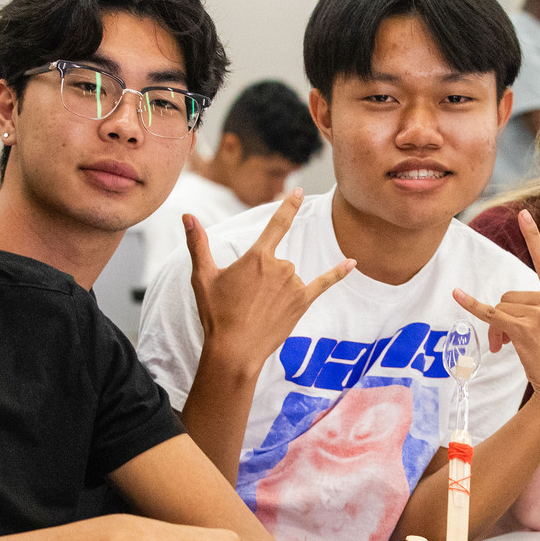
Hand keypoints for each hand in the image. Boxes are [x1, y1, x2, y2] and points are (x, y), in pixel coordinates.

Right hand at [187, 188, 353, 372]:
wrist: (235, 350)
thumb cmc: (216, 313)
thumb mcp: (203, 276)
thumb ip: (197, 243)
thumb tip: (187, 215)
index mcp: (257, 256)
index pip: (277, 223)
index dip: (288, 205)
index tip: (298, 190)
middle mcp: (280, 266)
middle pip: (278, 259)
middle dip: (264, 277)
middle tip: (245, 301)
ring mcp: (294, 284)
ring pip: (290, 276)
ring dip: (277, 289)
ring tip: (257, 311)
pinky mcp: (303, 302)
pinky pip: (324, 283)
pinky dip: (338, 272)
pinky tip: (352, 262)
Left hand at [452, 209, 539, 412]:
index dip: (532, 236)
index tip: (522, 214)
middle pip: (511, 295)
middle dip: (505, 318)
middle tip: (507, 343)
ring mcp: (539, 313)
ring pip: (502, 308)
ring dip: (497, 329)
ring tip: (505, 347)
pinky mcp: (523, 329)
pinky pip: (491, 314)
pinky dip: (471, 305)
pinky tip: (456, 295)